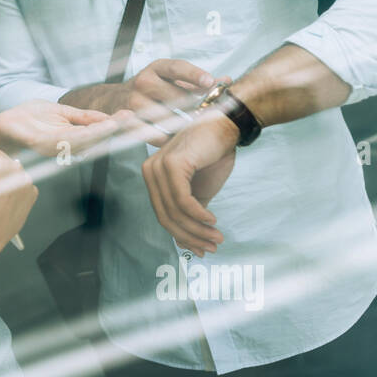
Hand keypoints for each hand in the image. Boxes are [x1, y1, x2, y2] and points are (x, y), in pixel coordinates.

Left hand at [0, 100, 119, 158]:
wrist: (5, 124)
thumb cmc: (30, 119)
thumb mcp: (61, 112)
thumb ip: (82, 117)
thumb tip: (107, 118)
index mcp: (70, 137)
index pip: (96, 132)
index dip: (113, 125)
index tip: (129, 117)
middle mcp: (65, 146)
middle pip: (93, 140)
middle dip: (111, 130)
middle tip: (129, 120)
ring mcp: (53, 147)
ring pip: (81, 142)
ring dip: (99, 133)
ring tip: (115, 123)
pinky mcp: (41, 143)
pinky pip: (64, 141)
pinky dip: (80, 136)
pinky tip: (92, 129)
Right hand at [109, 63, 231, 147]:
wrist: (112, 99)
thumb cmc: (150, 89)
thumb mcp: (168, 79)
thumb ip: (196, 82)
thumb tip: (227, 80)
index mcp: (157, 68)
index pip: (177, 68)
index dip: (194, 75)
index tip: (210, 82)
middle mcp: (144, 81)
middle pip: (177, 98)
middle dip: (194, 109)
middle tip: (207, 117)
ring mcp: (134, 101)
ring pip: (168, 119)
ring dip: (182, 126)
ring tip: (191, 129)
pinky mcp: (128, 121)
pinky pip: (156, 134)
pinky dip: (167, 139)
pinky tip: (173, 138)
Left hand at [140, 111, 238, 256]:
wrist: (227, 127)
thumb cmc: (213, 156)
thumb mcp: (199, 191)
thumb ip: (190, 213)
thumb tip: (186, 244)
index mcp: (152, 177)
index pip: (163, 215)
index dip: (183, 236)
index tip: (203, 249)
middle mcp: (149, 171)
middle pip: (166, 217)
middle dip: (191, 237)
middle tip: (212, 247)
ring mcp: (158, 166)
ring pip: (175, 212)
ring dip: (198, 230)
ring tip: (217, 237)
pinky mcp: (172, 164)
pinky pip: (183, 200)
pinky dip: (198, 215)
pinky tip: (212, 221)